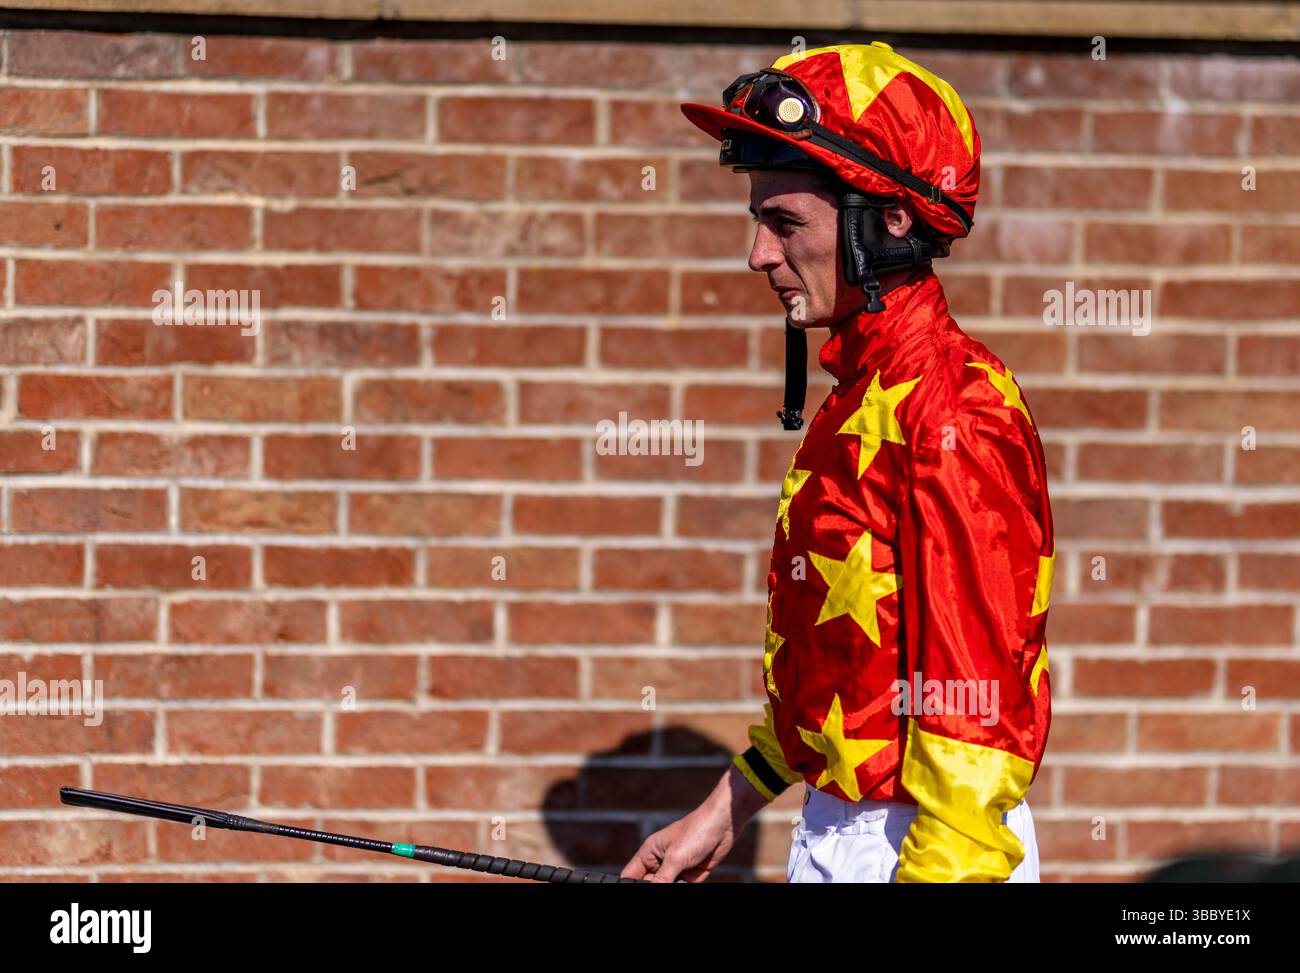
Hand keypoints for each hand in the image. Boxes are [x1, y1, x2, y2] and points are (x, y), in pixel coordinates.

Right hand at [620, 765, 766, 882]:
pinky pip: (682, 888)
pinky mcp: (691, 875)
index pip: (630, 875)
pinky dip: (683, 889)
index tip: (634, 890)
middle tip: (667, 882)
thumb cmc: (696, 832)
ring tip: (681, 876)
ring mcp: (676, 868)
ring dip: (671, 886)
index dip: (629, 885)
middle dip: (653, 887)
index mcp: (649, 852)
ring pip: (666, 887)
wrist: (724, 824)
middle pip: (648, 883)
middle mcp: (660, 862)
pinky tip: (689, 879)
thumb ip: (661, 880)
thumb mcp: (675, 858)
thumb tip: (650, 890)